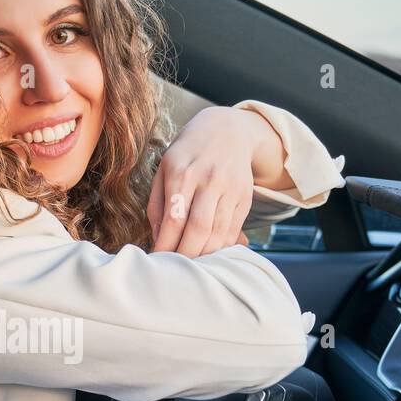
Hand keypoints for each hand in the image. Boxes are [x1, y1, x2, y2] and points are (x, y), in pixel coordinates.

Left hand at [147, 106, 289, 256]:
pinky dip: (220, 247)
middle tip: (174, 270)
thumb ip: (157, 204)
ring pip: (218, 232)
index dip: (165, 245)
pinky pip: (232, 230)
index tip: (156, 260)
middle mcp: (208, 180)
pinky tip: (208, 254)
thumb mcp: (164, 169)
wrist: (227, 130)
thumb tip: (158, 237)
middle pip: (198, 229)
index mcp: (182, 172)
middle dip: (185, 255)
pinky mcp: (244, 197)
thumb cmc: (188, 153)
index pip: (173, 218)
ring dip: (203, 255)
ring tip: (190, 266)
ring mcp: (230, 188)